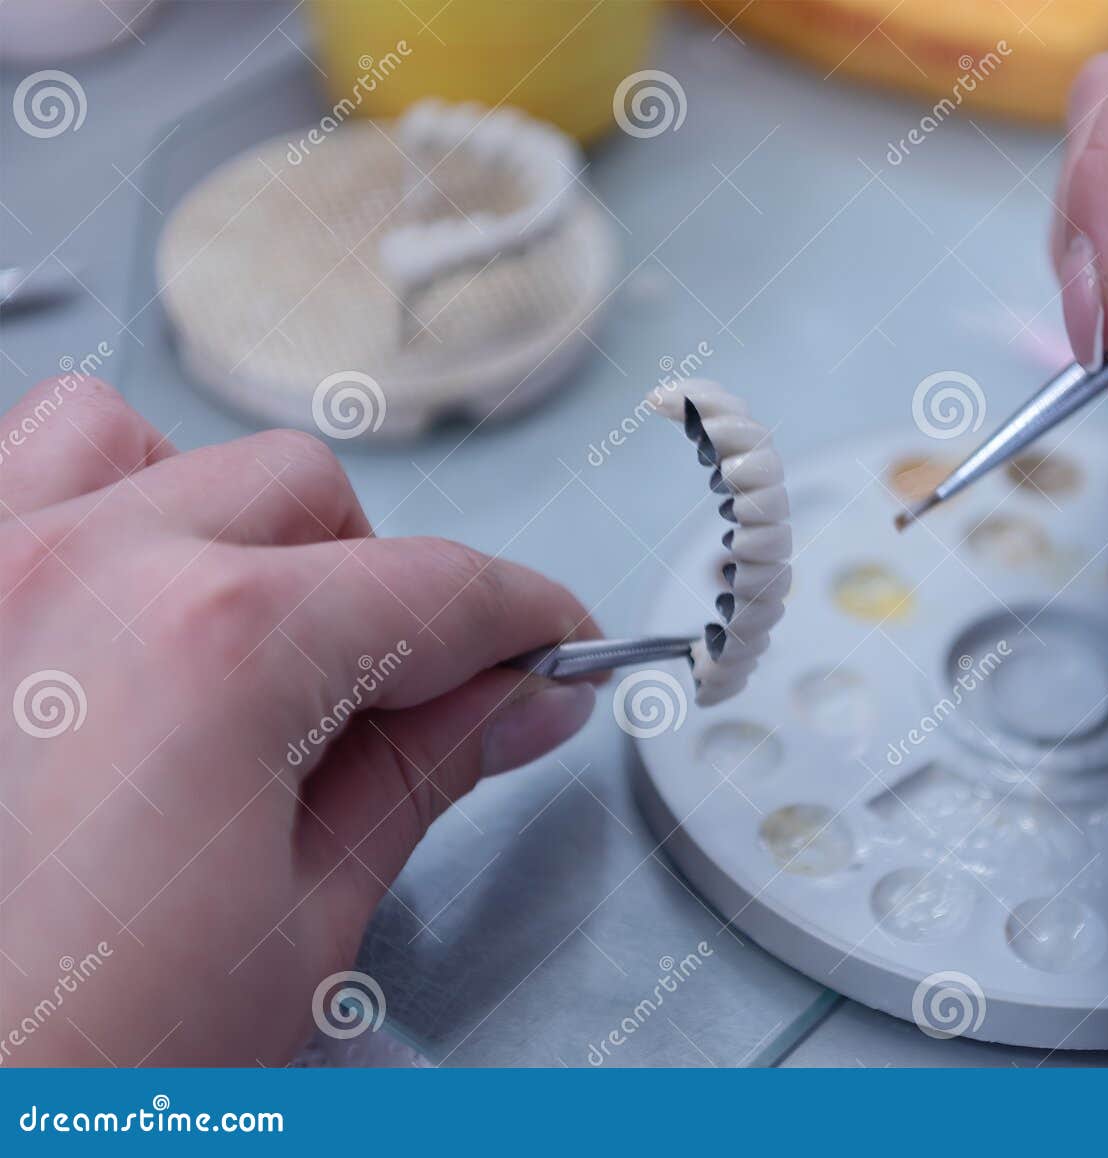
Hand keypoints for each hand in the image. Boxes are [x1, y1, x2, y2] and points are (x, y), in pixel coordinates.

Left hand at [0, 378, 598, 1064]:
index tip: (551, 652)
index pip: (436, 587)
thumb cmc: (61, 1067)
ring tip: (231, 636)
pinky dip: (81, 517)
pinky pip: (5, 475)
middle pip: (304, 493)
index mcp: (207, 651)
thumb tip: (514, 705)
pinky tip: (102, 617)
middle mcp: (71, 573)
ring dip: (214, 522)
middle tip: (396, 702)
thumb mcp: (294, 931)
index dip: (525, 621)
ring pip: (135, 444)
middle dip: (378, 587)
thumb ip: (418, 776)